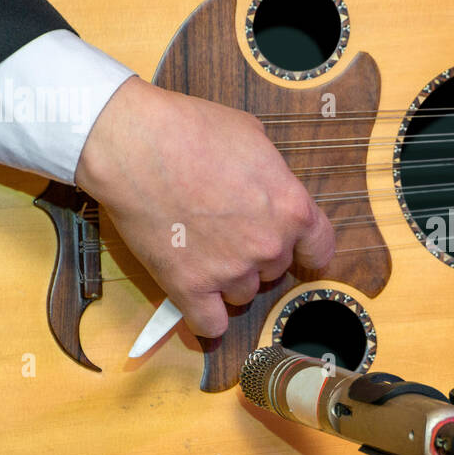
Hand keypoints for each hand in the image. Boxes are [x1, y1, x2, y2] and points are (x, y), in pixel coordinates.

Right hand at [74, 76, 334, 336]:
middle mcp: (268, 246)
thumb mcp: (253, 138)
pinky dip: (206, 320)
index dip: (307, 251)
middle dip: (255, 254)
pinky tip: (199, 304)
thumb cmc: (191, 129)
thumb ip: (271, 175)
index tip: (298, 253)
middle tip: (225, 230)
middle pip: (274, 270)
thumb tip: (269, 189)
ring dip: (228, 280)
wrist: (133, 142)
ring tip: (201, 250)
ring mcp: (230, 270)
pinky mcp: (189, 287)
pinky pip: (209, 325)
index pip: (320, 249)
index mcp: (292, 208)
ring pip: (242, 294)